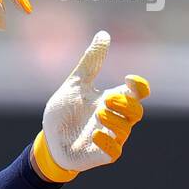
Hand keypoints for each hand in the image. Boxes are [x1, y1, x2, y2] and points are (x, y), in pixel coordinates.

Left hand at [33, 30, 149, 181]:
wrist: (48, 139)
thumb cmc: (65, 112)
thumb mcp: (75, 84)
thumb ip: (90, 63)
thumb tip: (103, 34)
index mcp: (112, 101)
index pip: (137, 93)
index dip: (139, 86)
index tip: (129, 78)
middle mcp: (115, 119)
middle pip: (136, 111)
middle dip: (125, 104)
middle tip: (106, 99)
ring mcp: (110, 137)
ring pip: (125, 130)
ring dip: (115, 121)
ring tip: (99, 114)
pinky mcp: (100, 154)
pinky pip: (114, 151)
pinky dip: (108, 142)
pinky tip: (95, 133)